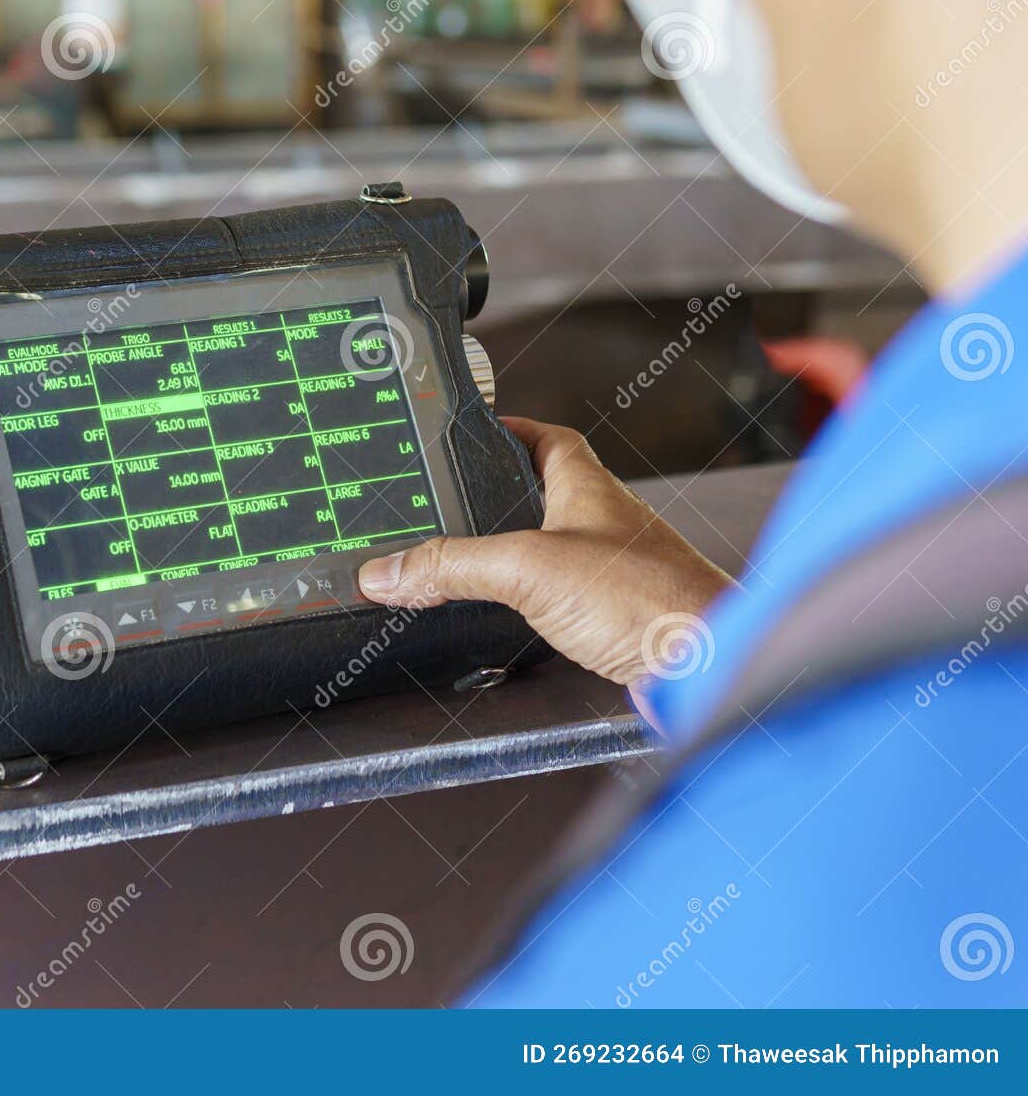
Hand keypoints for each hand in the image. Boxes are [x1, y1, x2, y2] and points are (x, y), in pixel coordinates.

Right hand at [357, 417, 734, 686]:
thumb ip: (453, 565)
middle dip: (497, 496)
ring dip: (511, 554)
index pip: (544, 438)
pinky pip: (561, 598)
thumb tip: (388, 570)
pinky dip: (529, 603)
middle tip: (455, 503)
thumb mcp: (528, 568)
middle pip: (543, 493)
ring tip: (466, 563)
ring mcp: (612, 571)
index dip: (506, 430)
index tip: (471, 431)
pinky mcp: (614, 618)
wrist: (706, 665)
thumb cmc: (649, 598)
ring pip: (550, 548)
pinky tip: (509, 619)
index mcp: (587, 487)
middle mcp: (603, 523)